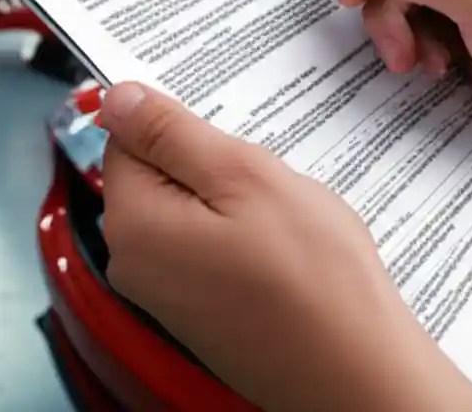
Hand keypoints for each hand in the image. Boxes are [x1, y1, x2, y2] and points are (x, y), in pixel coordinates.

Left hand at [99, 82, 471, 411]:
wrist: (355, 373)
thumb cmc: (312, 277)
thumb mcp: (243, 176)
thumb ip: (171, 133)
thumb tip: (116, 97)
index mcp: (134, 223)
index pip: (126, 138)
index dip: (181, 125)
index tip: (229, 137)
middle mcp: (135, 263)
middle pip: (157, 175)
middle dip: (211, 164)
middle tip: (267, 180)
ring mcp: (166, 293)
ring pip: (189, 209)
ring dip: (233, 199)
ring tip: (283, 218)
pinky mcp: (199, 312)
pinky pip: (208, 247)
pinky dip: (242, 236)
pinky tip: (285, 248)